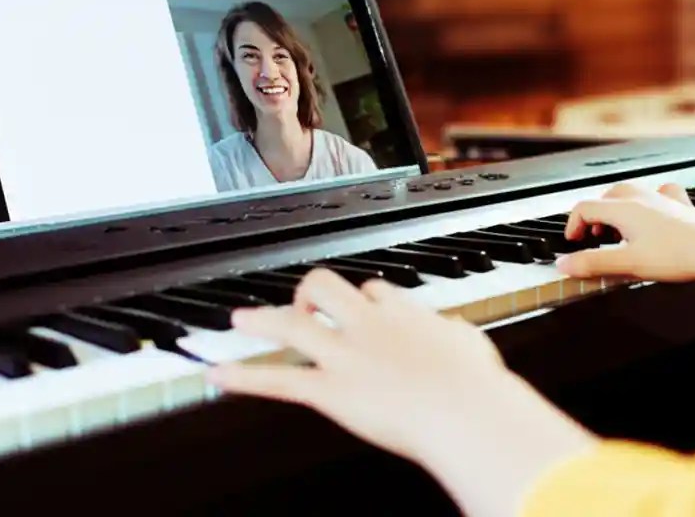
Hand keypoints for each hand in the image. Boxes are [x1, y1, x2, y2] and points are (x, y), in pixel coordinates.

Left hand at [208, 269, 592, 516]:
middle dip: (308, 293)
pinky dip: (243, 377)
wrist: (465, 409)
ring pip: (290, 323)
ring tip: (238, 318)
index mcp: (404, 312)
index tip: (360, 304)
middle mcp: (368, 324)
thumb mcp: (473, 345)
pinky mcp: (330, 389)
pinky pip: (277, 380)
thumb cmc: (478, 385)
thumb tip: (458, 339)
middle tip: (302, 307)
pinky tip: (216, 373)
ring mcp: (344, 354)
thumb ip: (456, 337)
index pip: (374, 289)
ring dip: (261, 320)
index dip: (363, 297)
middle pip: (326, 286)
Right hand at [558, 182, 694, 295]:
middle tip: (593, 237)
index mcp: (624, 208)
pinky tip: (655, 209)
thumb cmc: (678, 256)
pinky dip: (651, 200)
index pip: (585, 207)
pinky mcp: (682, 207)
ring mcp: (663, 200)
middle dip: (594, 215)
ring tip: (617, 227)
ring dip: (617, 206)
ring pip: (631, 191)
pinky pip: (662, 193)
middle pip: (606, 196)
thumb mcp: (628, 264)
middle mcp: (641, 198)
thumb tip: (563, 265)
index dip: (573, 225)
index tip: (574, 244)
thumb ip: (593, 263)